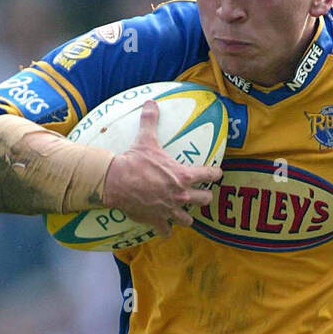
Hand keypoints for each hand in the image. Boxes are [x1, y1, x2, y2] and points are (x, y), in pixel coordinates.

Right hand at [101, 98, 222, 235]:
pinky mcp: (156, 221)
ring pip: (188, 220)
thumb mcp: (145, 139)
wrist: (116, 181)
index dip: (215, 173)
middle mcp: (181, 195)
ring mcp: (170, 210)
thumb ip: (151, 121)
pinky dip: (166, 230)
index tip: (216, 173)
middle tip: (199, 194)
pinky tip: (164, 227)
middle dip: (204, 197)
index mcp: (183, 176)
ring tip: (184, 212)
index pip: (210, 175)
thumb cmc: (134, 161)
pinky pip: (167, 231)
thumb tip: (151, 102)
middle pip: (204, 200)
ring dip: (187, 216)